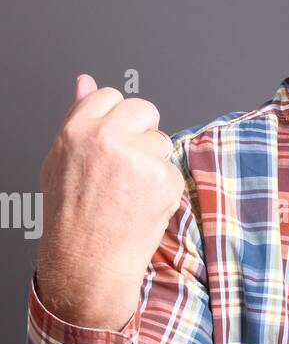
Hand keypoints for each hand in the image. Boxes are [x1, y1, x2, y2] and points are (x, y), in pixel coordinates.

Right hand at [36, 75, 185, 328]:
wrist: (88, 263)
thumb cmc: (71, 217)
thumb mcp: (60, 161)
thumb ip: (77, 117)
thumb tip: (85, 81)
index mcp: (78, 130)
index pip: (109, 96)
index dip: (115, 120)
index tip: (113, 142)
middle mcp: (108, 139)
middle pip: (144, 109)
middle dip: (141, 133)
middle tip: (127, 168)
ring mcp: (138, 158)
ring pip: (162, 141)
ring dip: (153, 162)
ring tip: (130, 193)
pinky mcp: (164, 179)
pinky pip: (172, 170)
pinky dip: (164, 189)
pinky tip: (142, 206)